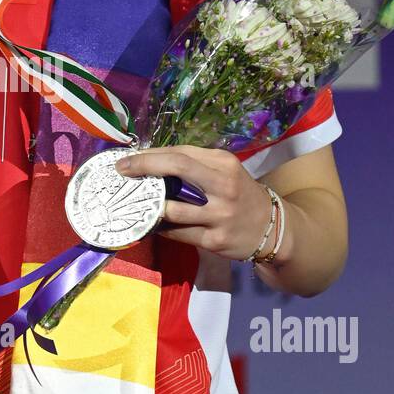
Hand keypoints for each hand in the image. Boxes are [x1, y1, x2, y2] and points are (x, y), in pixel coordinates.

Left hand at [114, 144, 275, 261]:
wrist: (271, 228)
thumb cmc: (239, 194)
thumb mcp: (224, 171)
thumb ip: (194, 165)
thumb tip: (152, 160)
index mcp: (223, 164)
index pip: (180, 154)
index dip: (150, 155)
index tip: (128, 159)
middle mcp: (223, 186)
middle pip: (177, 169)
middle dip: (144, 167)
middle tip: (122, 170)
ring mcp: (219, 215)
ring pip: (172, 208)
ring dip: (149, 206)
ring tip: (135, 203)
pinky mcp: (214, 240)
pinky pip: (177, 233)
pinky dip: (161, 229)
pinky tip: (152, 224)